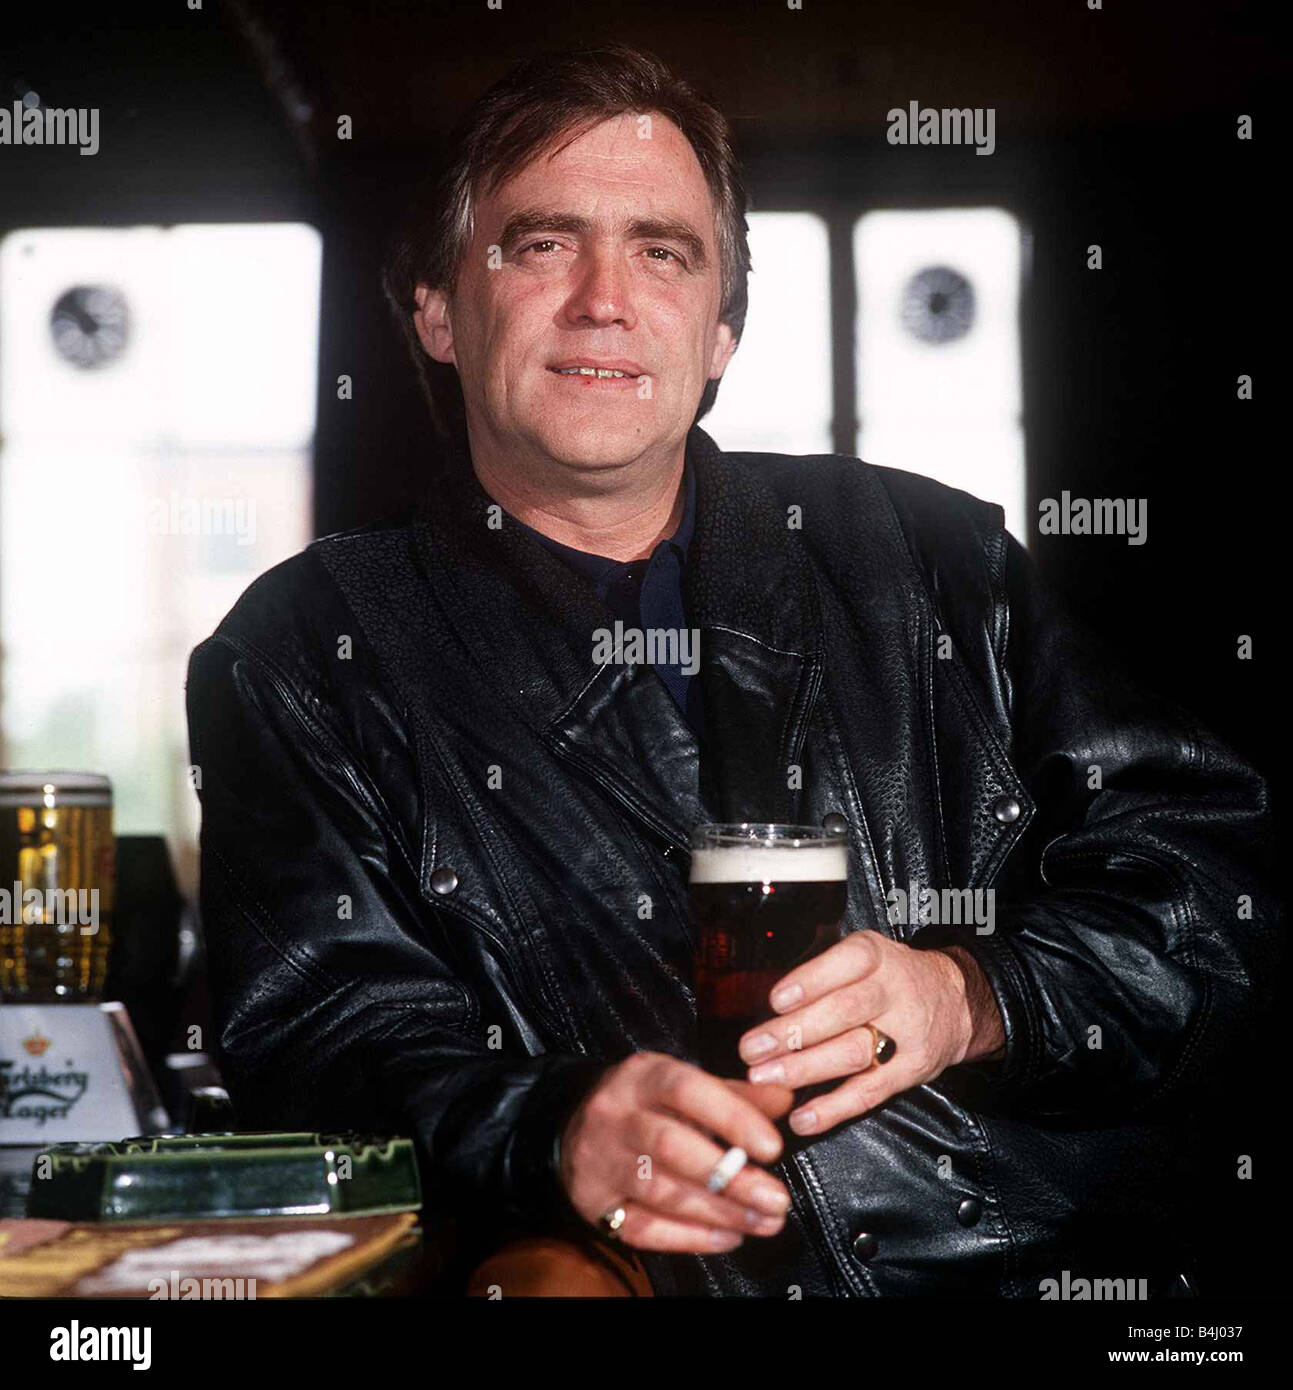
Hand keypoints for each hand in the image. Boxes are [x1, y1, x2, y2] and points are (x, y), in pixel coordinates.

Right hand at [559, 1051, 795, 1252]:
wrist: (571, 1125)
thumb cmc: (644, 1104)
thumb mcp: (683, 1084)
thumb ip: (735, 1094)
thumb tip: (785, 1099)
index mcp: (642, 1076)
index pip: (687, 1091)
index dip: (732, 1118)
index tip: (773, 1147)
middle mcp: (615, 1115)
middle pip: (672, 1146)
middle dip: (731, 1178)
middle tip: (778, 1200)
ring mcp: (599, 1161)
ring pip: (660, 1192)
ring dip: (720, 1212)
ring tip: (764, 1222)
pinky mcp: (593, 1203)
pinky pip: (643, 1228)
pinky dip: (690, 1237)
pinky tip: (728, 1237)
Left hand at [738, 932, 1004, 1136]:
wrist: (956, 1001)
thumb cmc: (890, 977)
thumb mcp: (864, 954)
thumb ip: (822, 972)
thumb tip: (766, 1003)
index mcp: (877, 956)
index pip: (848, 962)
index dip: (811, 981)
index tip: (776, 1001)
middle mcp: (893, 992)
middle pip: (845, 1012)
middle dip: (794, 1032)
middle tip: (752, 1049)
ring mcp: (906, 1034)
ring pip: (854, 1053)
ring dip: (805, 1069)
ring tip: (765, 1078)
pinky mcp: (911, 1071)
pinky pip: (870, 1093)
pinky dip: (833, 1109)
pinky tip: (802, 1117)